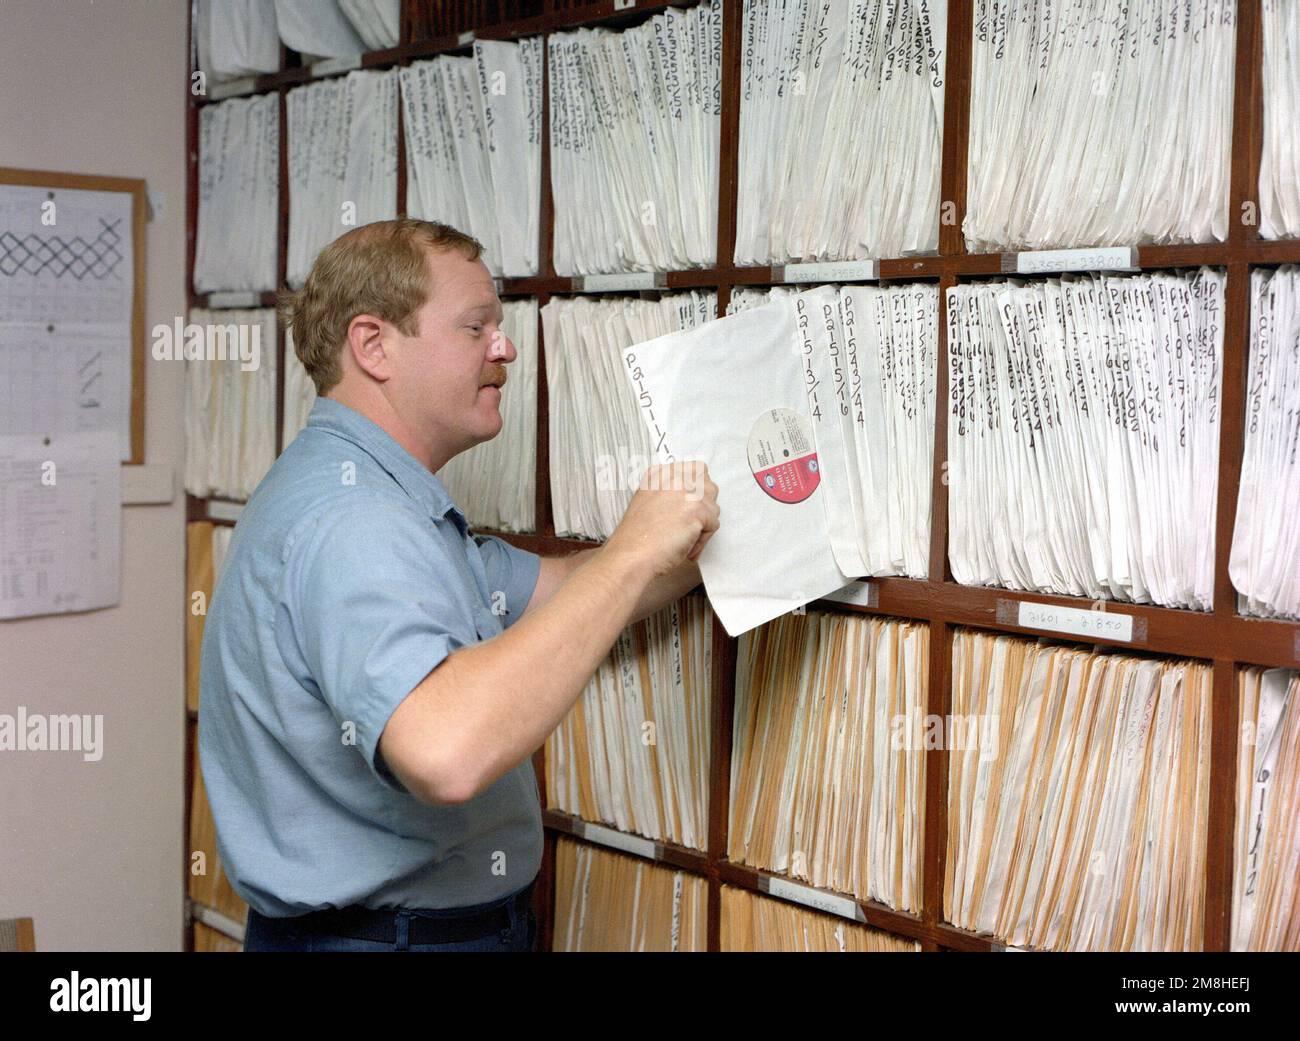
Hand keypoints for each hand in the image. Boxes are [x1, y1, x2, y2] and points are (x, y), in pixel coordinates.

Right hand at [604, 461, 719, 578]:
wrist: (631, 555)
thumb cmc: (637, 538)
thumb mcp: (647, 502)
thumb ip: (669, 494)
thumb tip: (693, 499)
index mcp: (659, 474)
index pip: (694, 471)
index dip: (696, 494)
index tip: (687, 513)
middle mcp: (674, 477)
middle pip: (708, 487)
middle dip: (703, 509)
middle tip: (688, 528)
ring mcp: (687, 491)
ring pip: (713, 507)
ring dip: (703, 527)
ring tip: (684, 541)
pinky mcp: (698, 509)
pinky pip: (713, 525)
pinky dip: (702, 541)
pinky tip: (685, 548)